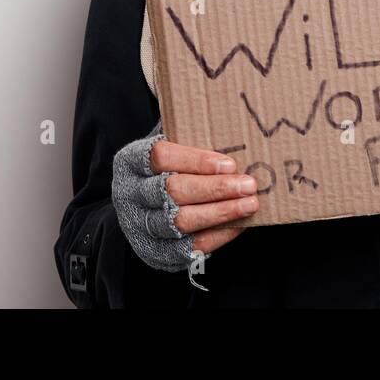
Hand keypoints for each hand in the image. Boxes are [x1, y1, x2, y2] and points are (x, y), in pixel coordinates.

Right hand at [111, 120, 258, 271]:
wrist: (144, 208)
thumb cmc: (167, 168)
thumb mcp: (171, 144)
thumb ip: (191, 136)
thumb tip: (230, 127)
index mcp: (130, 162)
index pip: (161, 156)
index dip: (196, 160)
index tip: (229, 164)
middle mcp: (130, 195)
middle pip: (173, 191)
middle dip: (216, 188)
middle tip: (248, 184)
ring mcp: (141, 226)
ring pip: (182, 220)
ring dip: (221, 212)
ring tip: (250, 203)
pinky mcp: (157, 252)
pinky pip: (190, 246)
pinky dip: (218, 235)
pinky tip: (239, 223)